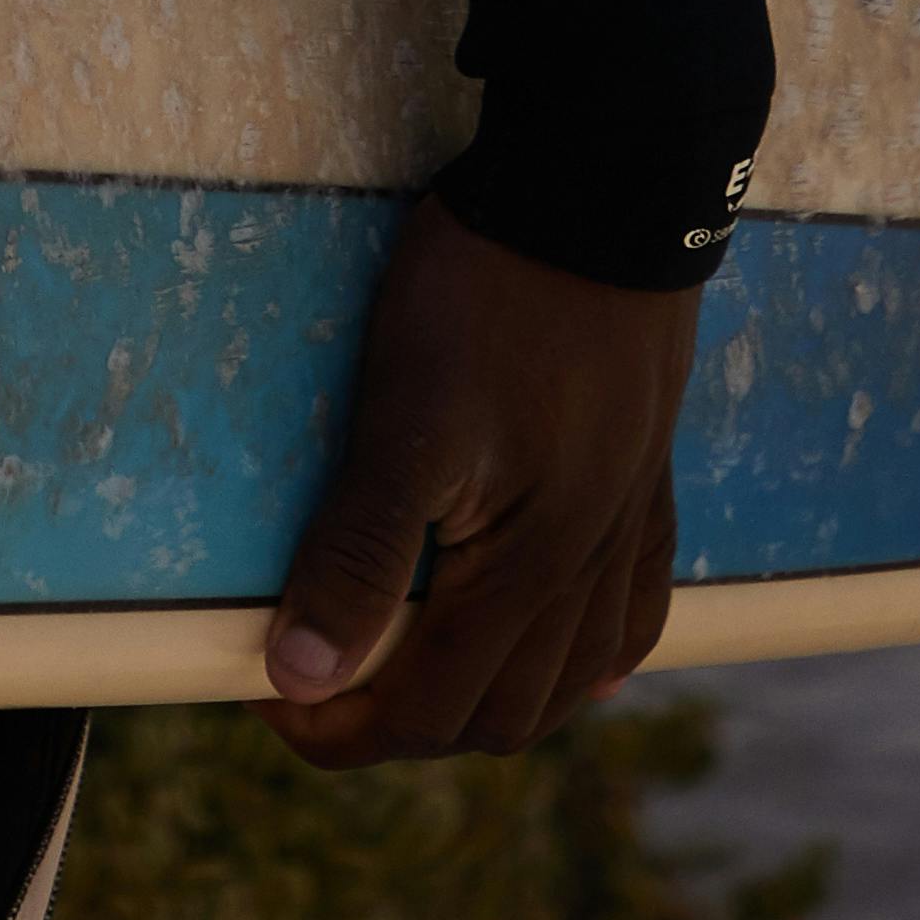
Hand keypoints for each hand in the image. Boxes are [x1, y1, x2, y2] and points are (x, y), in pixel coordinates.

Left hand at [260, 198, 694, 761]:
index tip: (270, 700)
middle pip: (494, 715)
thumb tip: (301, 676)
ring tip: (410, 674)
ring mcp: (626, 529)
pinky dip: (586, 662)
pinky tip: (553, 651)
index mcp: (527, 570)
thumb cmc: (488, 295)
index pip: (426, 710)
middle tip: (321, 685)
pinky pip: (635, 618)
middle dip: (400, 724)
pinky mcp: (648, 484)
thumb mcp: (404, 414)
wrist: (600, 190)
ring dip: (483, 704)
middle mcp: (587, 570)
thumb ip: (361, 550)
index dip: (340, 730)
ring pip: (564, 683)